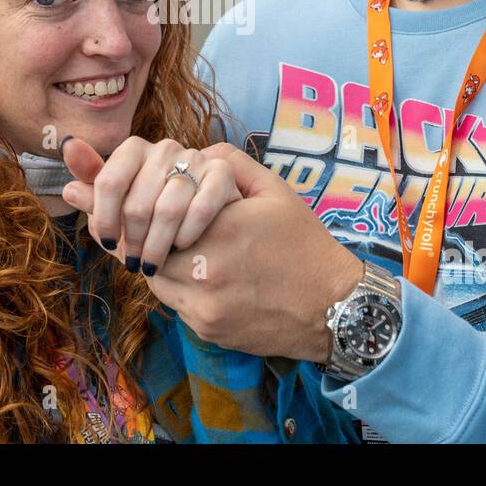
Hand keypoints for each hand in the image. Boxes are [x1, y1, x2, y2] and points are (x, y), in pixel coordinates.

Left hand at [61, 136, 240, 274]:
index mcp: (133, 150)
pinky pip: (201, 208)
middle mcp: (164, 147)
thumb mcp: (120, 204)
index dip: (105, 218)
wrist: (202, 214)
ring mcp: (195, 158)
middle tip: (134, 262)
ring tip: (152, 264)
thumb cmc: (151, 210)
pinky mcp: (221, 173)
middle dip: (133, 240)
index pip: (109, 182)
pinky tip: (180, 246)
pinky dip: (187, 234)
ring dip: (157, 246)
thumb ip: (95, 190)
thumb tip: (67, 181)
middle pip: (137, 203)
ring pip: (168, 210)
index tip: (108, 243)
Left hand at [143, 142, 363, 362]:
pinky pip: (178, 308)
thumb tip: (193, 155)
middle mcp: (205, 271)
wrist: (332, 306)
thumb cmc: (303, 244)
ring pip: (159, 282)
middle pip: (153, 251)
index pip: (162, 216)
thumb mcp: (274, 191)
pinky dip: (185, 293)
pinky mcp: (206, 330)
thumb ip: (230, 163)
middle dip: (160, 240)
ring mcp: (203, 306)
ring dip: (167, 268)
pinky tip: (211, 283)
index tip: (170, 209)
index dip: (161, 211)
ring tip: (194, 256)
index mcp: (220, 229)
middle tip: (177, 233)